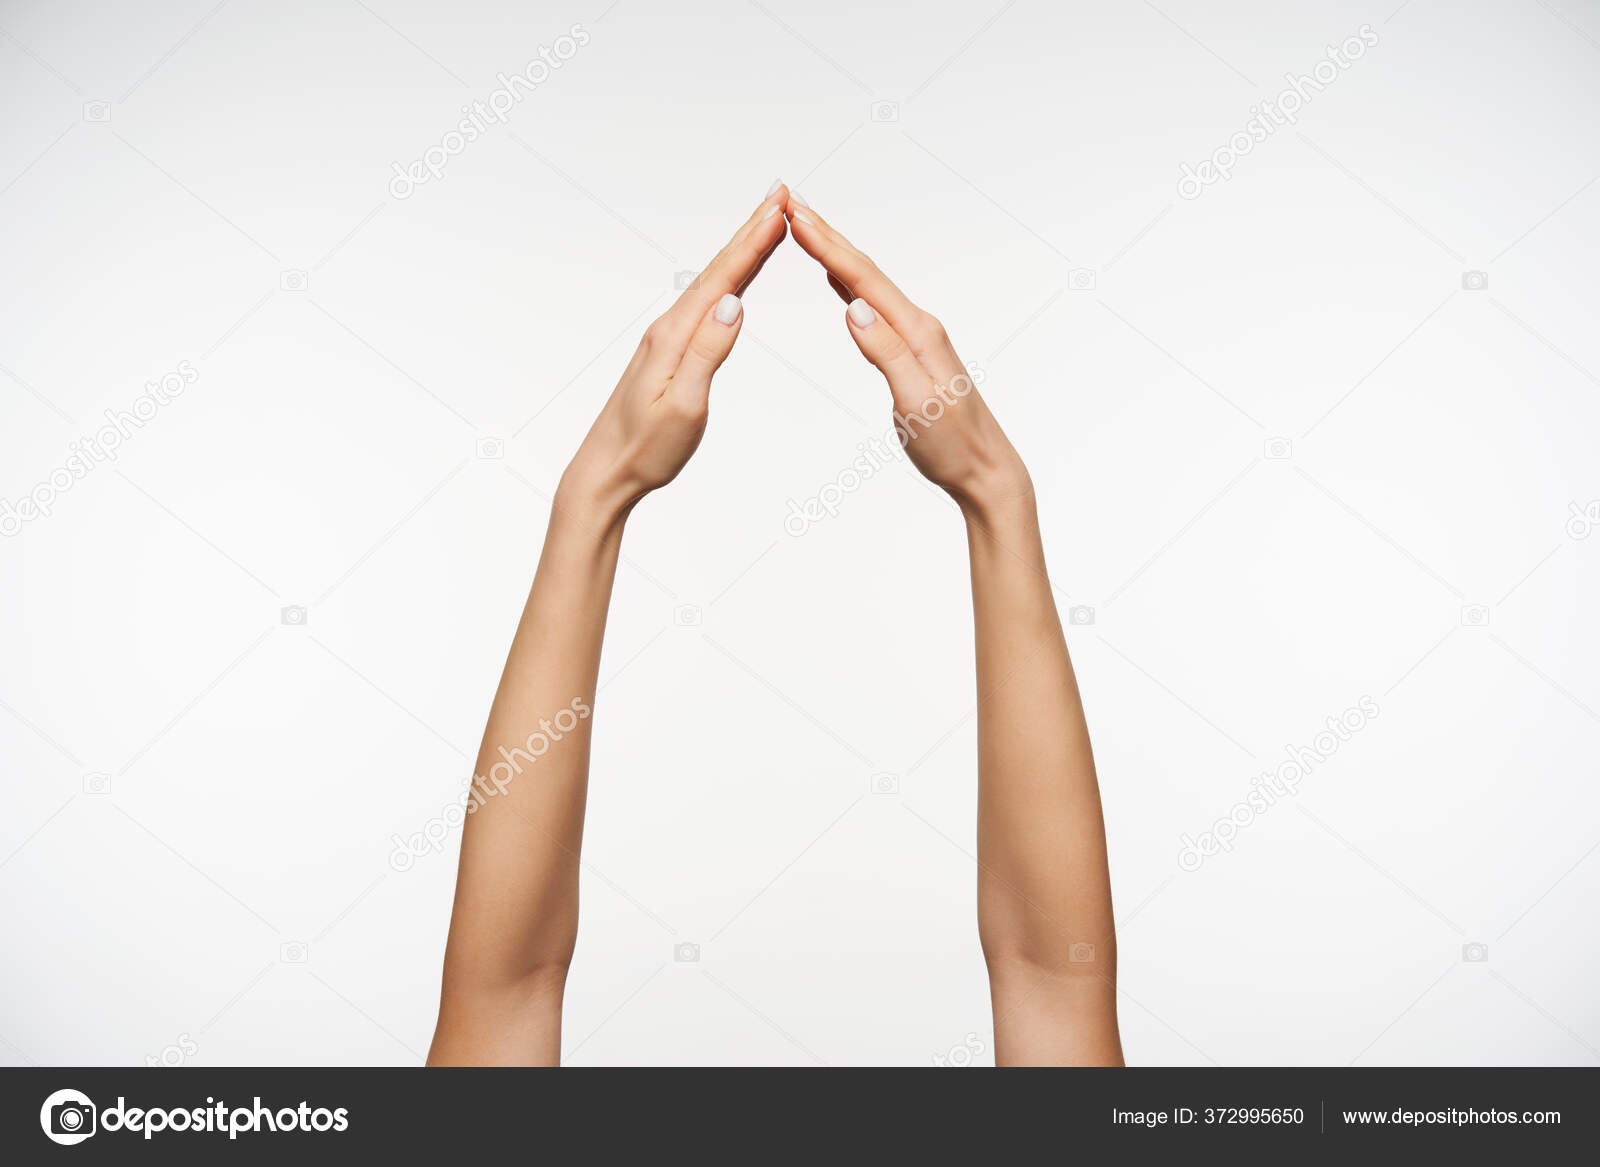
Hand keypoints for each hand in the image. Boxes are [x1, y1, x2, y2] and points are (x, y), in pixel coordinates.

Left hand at [559, 185, 789, 518]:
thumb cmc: (645, 448)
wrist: (607, 471)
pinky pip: (706, 305)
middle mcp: (669, 329)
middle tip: (779, 195)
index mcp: (675, 336)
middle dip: (751, 231)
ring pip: (713, 284)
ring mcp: (668, 339)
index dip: (754, 241)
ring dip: (741, 252)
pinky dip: (727, 282)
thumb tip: (734, 304)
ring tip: (766, 223)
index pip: (723, 279)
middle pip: (718, 271)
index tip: (779, 207)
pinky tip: (736, 281)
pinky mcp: (670, 353)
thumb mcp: (683, 405)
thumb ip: (707, 352)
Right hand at [784, 194, 1031, 515]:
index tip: (795, 217)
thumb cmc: (952, 446)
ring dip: (836, 255)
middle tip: (792, 203)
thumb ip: (887, 354)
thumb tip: (855, 309)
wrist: (985, 472)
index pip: (863, 280)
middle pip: (866, 271)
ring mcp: (917, 338)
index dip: (827, 247)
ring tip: (808, 229)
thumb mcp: (916, 403)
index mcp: (918, 333)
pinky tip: (840, 281)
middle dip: (827, 236)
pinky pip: (875, 308)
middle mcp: (919, 327)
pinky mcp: (913, 353)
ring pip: (868, 285)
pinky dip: (851, 286)